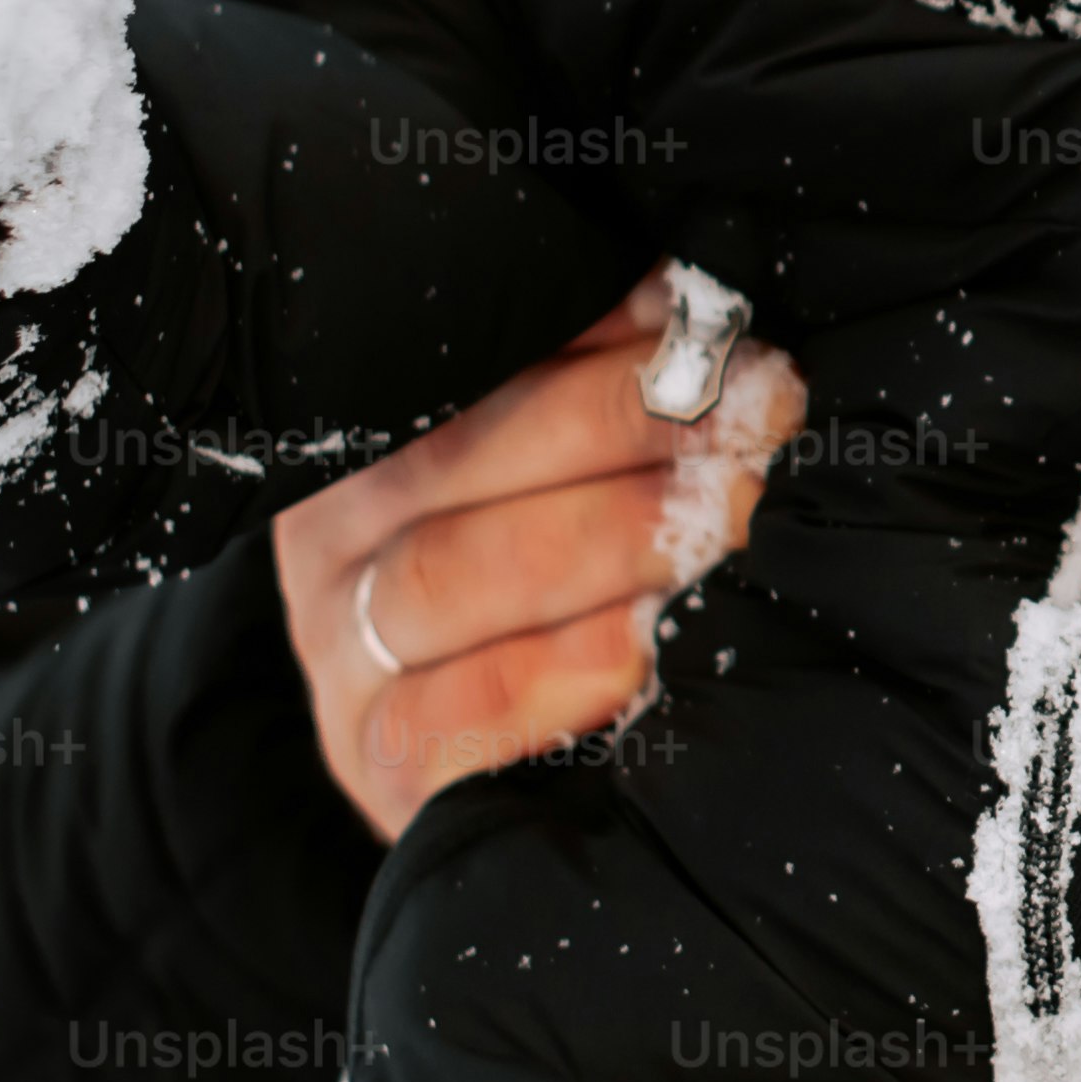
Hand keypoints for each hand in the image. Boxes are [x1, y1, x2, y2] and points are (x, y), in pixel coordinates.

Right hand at [274, 269, 801, 840]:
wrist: (527, 776)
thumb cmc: (575, 582)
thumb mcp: (565, 477)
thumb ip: (599, 396)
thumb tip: (695, 305)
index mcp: (367, 448)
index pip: (457, 370)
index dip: (584, 343)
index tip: (703, 324)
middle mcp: (332, 548)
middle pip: (453, 462)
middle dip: (617, 426)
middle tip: (748, 418)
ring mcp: (343, 666)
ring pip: (446, 577)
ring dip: (602, 541)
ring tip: (714, 523)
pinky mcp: (377, 773)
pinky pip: (436, 726)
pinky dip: (540, 682)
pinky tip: (634, 652)